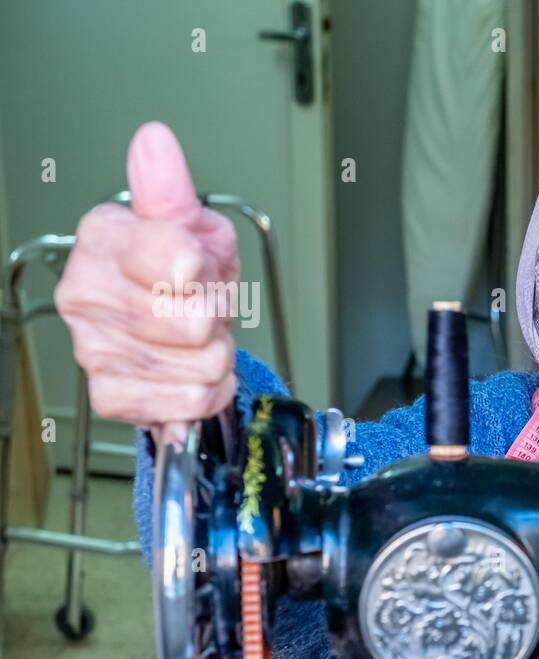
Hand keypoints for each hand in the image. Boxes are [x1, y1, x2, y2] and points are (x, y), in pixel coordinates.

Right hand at [54, 121, 239, 446]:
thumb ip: (171, 189)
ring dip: (216, 358)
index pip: (176, 260)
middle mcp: (88, 292)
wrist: (178, 332)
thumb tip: (154, 142)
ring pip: (198, 365)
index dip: (206, 272)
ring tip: (199, 342)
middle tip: (205, 310)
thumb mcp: (191, 223)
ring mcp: (94, 345)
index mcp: (104, 238)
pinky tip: (190, 373)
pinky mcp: (109, 391)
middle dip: (217, 320)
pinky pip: (184, 403)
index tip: (199, 269)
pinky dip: (204, 394)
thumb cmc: (184, 275)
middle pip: (193, 321)